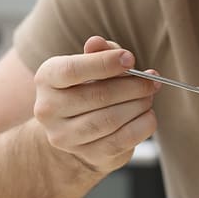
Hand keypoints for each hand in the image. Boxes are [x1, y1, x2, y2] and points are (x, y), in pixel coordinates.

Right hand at [33, 36, 159, 172]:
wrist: (79, 130)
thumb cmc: (89, 87)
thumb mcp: (92, 65)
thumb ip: (99, 52)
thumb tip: (97, 43)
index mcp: (47, 78)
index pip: (72, 70)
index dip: (105, 63)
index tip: (131, 59)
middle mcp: (48, 109)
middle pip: (98, 96)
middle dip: (133, 87)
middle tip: (151, 81)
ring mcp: (64, 136)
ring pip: (110, 120)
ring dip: (139, 105)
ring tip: (149, 96)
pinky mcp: (86, 155)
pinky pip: (121, 140)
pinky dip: (142, 125)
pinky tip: (149, 115)